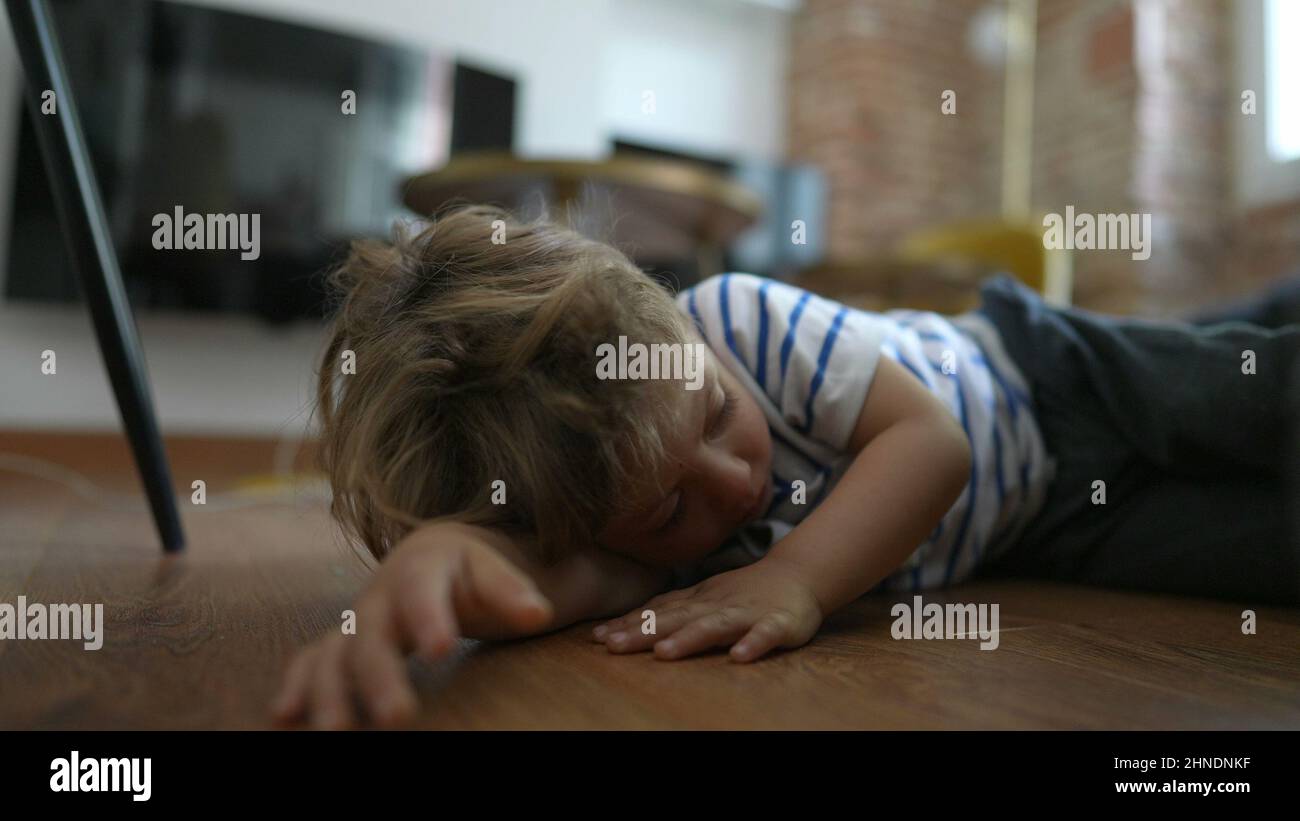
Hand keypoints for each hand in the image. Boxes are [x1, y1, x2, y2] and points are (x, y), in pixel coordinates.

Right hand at [271, 522, 552, 728]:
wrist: (434, 553)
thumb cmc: (470, 567)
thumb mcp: (495, 568)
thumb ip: (512, 590)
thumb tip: (538, 614)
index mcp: (421, 565)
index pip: (423, 587)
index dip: (429, 616)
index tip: (442, 648)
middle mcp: (379, 593)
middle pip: (372, 634)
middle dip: (380, 677)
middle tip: (398, 716)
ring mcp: (357, 619)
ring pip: (334, 654)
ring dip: (331, 693)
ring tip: (336, 733)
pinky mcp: (343, 641)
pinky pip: (313, 661)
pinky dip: (298, 685)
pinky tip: (285, 717)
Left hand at [591, 557, 823, 661]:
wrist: (796, 576)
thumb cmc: (741, 592)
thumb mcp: (701, 598)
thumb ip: (668, 612)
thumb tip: (620, 626)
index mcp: (698, 600)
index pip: (659, 612)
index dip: (629, 624)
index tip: (597, 637)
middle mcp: (717, 605)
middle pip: (677, 619)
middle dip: (644, 633)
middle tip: (613, 645)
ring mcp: (747, 614)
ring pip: (715, 626)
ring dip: (689, 638)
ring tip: (664, 653)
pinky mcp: (779, 624)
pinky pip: (765, 635)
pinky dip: (752, 644)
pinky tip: (738, 657)